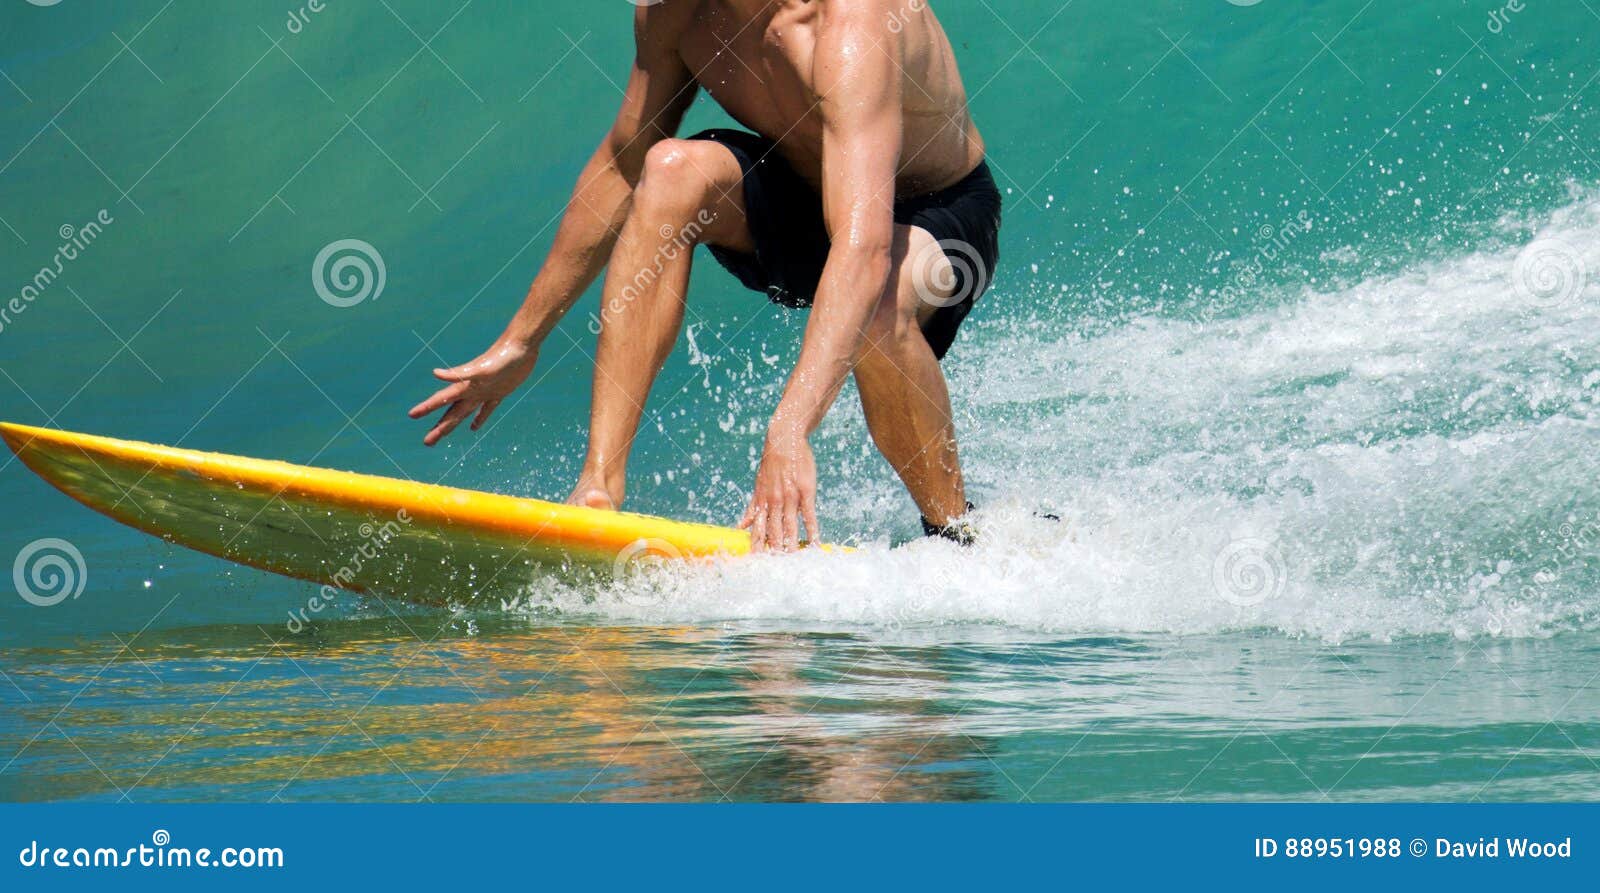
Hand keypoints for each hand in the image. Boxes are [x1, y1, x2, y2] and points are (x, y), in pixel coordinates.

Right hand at [408, 339, 538, 445]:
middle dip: (439, 427)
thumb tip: (435, 373)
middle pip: (451, 413)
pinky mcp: (499, 393)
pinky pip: (486, 410)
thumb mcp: (481, 368)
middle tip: (427, 442)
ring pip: (464, 413)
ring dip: (453, 424)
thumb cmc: (501, 355)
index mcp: (464, 385)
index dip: (426, 408)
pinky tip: (473, 428)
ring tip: (442, 435)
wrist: (520, 345)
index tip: (412, 415)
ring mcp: (484, 392)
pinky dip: (479, 419)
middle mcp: (471, 390)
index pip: (441, 399)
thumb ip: (459, 373)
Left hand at [739, 423, 819, 551]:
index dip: (756, 547)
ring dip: (790, 545)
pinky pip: (808, 516)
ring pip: (789, 527)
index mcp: (762, 503)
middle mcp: (773, 502)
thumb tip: (741, 527)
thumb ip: (752, 509)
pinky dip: (811, 531)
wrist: (784, 440)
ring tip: (791, 562)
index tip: (755, 563)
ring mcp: (790, 498)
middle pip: (773, 533)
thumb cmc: (771, 464)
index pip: (758, 530)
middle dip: (773, 552)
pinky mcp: (805, 492)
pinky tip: (814, 543)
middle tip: (774, 570)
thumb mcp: (758, 486)